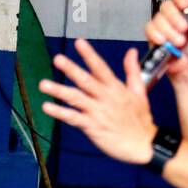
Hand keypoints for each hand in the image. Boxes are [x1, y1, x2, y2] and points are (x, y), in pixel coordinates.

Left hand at [39, 37, 158, 165]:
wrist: (143, 144)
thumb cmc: (140, 119)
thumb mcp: (140, 91)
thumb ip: (132, 70)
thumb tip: (131, 52)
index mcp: (116, 88)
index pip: (101, 68)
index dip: (89, 55)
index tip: (79, 42)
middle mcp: (106, 98)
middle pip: (86, 81)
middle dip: (71, 69)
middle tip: (58, 59)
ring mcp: (98, 112)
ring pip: (76, 99)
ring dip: (59, 91)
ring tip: (44, 84)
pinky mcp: (92, 127)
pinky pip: (73, 118)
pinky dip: (60, 112)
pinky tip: (47, 107)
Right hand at [145, 0, 187, 81]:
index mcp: (187, 9)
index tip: (184, 5)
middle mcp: (173, 14)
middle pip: (166, 5)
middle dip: (175, 18)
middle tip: (184, 29)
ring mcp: (162, 24)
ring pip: (158, 18)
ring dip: (169, 31)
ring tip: (179, 42)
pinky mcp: (153, 34)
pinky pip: (149, 28)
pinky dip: (157, 35)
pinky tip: (164, 42)